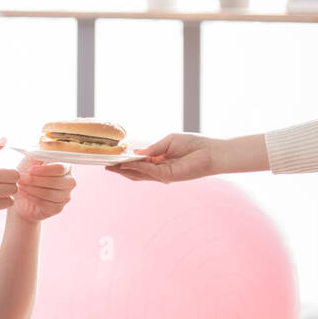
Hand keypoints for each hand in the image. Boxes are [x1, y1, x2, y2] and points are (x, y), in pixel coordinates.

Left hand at [13, 156, 75, 221]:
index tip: (30, 170)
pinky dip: (32, 197)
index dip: (45, 169)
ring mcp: (65, 196)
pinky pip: (46, 203)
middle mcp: (69, 181)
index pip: (61, 168)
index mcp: (66, 166)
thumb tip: (40, 143)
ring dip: (32, 188)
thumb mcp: (30, 161)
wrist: (21, 196)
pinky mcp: (58, 208)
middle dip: (35, 180)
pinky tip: (23, 193)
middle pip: (56, 181)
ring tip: (20, 185)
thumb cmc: (27, 175)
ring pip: (50, 193)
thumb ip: (38, 153)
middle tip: (21, 179)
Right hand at [104, 132, 220, 182]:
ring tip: (111, 166)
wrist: (211, 152)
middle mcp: (159, 169)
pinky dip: (138, 168)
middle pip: (136, 171)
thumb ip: (152, 149)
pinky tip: (128, 163)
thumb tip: (136, 153)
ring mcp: (163, 174)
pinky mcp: (169, 176)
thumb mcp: (168, 142)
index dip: (125, 161)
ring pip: (140, 174)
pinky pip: (150, 172)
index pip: (138, 162)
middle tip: (106, 166)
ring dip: (125, 170)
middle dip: (120, 169)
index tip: (111, 159)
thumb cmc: (193, 144)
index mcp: (159, 160)